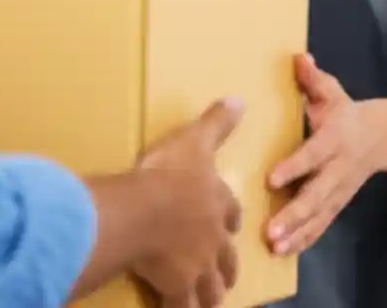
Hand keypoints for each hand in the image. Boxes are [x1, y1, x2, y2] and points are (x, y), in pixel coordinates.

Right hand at [132, 98, 244, 305]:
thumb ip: (217, 124)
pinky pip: (182, 305)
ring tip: (208, 301)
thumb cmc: (168, 172)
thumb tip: (240, 99)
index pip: (231, 214)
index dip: (230, 220)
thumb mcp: (195, 140)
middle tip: (223, 275)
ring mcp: (198, 264)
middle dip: (226, 267)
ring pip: (211, 287)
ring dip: (211, 294)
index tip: (230, 225)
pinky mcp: (178, 284)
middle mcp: (213, 237)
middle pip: (226, 258)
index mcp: (217, 202)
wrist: (145, 209)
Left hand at [265, 54, 386, 255]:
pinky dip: (306, 239)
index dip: (294, 167)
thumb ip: (313, 79)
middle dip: (294, 214)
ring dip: (298, 233)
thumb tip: (298, 57)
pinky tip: (286, 252)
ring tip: (275, 246)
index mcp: (334, 139)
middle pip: (317, 195)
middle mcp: (338, 168)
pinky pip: (323, 224)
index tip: (272, 180)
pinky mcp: (339, 202)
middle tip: (271, 230)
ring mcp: (340, 189)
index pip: (313, 155)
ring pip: (320, 215)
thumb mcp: (333, 91)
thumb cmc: (348, 113)